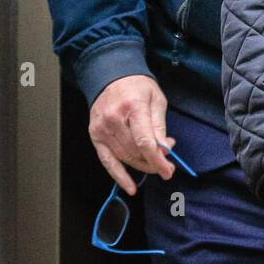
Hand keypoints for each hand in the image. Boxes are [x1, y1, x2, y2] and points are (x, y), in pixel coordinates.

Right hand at [88, 74, 175, 195]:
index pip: (145, 141)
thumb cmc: (137, 87)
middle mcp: (113, 119)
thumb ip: (160, 126)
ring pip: (124, 158)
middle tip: (167, 162)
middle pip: (135, 152)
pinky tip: (130, 187)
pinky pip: (107, 161)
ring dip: (142, 165)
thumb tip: (164, 149)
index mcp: (132, 107)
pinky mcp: (95, 135)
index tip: (168, 170)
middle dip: (153, 162)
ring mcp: (101, 128)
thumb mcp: (157, 100)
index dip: (158, 160)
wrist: (111, 76)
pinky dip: (119, 176)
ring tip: (155, 161)